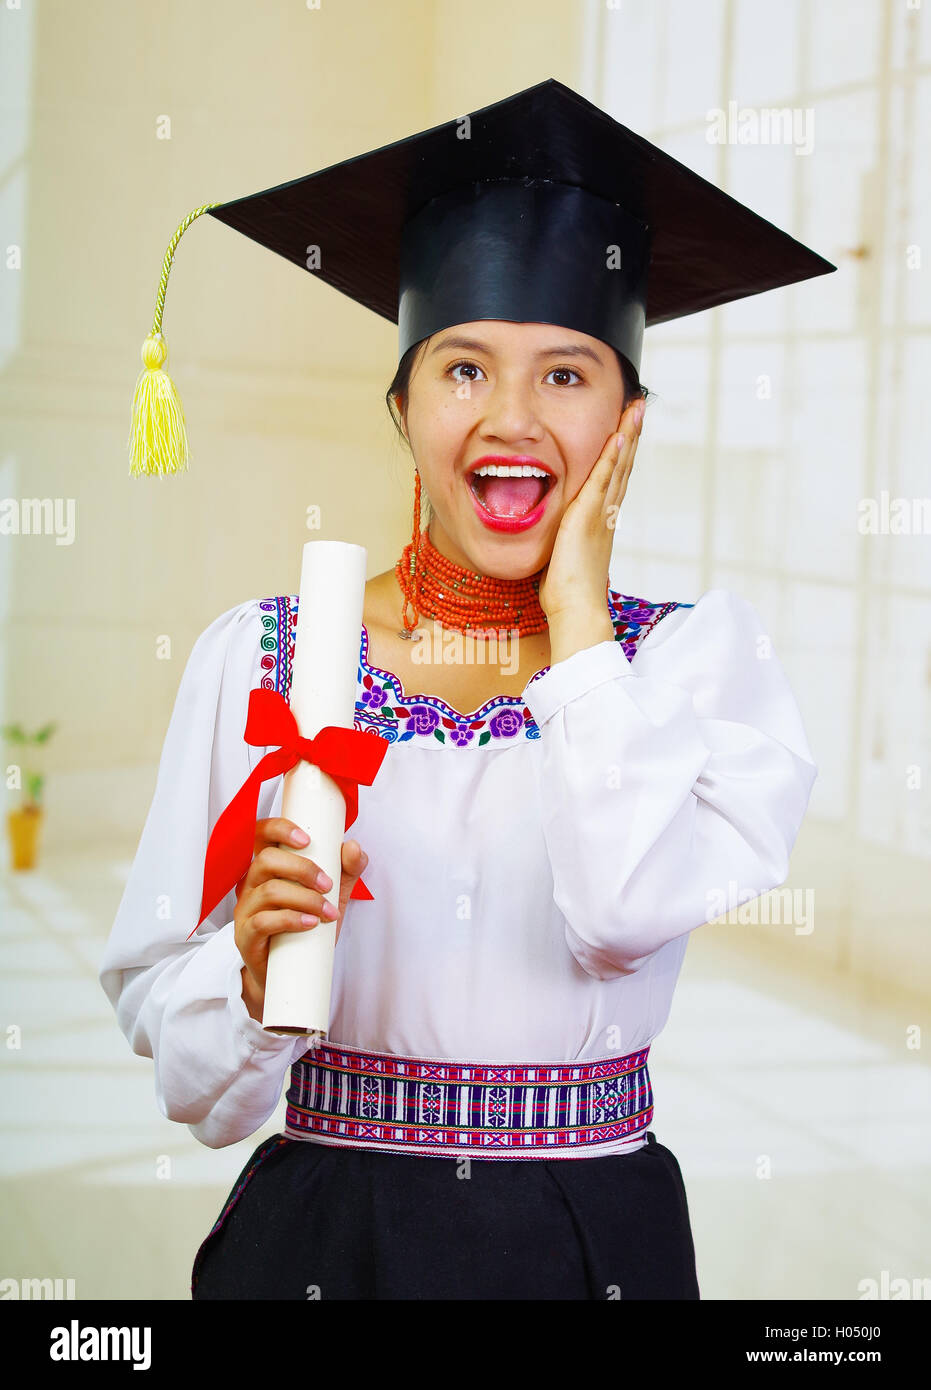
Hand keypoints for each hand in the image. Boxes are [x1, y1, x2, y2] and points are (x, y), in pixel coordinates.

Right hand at [234, 818, 367, 1021]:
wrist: (293, 973)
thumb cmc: (308, 926)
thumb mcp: (334, 894)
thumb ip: (347, 869)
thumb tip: (354, 847)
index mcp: (268, 867)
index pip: (261, 835)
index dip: (279, 829)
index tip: (307, 839)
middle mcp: (251, 884)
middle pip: (267, 861)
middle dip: (303, 869)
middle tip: (329, 885)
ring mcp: (245, 910)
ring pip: (269, 891)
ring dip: (305, 898)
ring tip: (327, 911)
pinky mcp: (246, 936)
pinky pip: (263, 922)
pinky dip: (291, 919)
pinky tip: (310, 923)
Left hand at [537, 397, 643, 622]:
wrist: (577, 609)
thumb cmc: (569, 592)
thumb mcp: (565, 556)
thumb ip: (565, 540)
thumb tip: (557, 538)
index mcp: (601, 521)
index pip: (614, 477)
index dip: (622, 451)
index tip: (627, 427)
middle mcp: (607, 513)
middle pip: (623, 465)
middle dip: (631, 433)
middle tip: (639, 405)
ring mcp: (601, 513)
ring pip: (618, 466)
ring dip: (627, 434)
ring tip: (636, 407)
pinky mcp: (588, 517)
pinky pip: (603, 480)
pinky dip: (612, 457)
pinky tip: (618, 435)